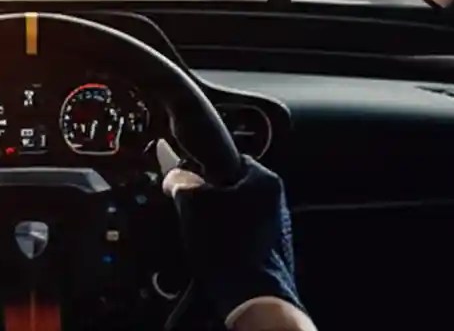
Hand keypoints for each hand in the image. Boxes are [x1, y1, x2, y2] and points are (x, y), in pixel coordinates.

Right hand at [160, 144, 304, 325]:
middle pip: (234, 186)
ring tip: (203, 233)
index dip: (204, 168)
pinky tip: (217, 250)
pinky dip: (230, 237)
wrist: (250, 295)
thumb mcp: (192, 204)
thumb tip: (175, 176)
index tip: (190, 180)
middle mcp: (277, 199)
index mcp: (265, 179)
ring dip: (219, 218)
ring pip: (239, 211)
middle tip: (192, 208)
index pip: (230, 158)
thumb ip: (181, 181)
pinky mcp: (274, 249)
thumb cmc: (225, 244)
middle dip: (211, 196)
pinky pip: (245, 233)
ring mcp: (278, 225)